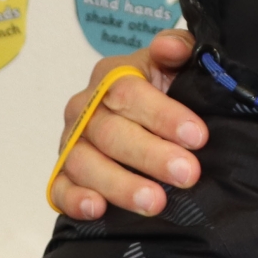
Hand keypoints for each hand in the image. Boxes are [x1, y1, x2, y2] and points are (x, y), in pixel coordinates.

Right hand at [51, 31, 206, 220]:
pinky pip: (59, 188)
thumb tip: (170, 47)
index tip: (198, 137)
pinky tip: (96, 210)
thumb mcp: (179, 64)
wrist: (151, 118)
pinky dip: (75, 200)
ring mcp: (72, 143)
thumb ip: (180, 48)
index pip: (129, 93)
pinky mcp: (64, 174)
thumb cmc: (169, 90)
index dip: (163, 115)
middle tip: (187, 174)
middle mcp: (85, 109)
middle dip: (151, 156)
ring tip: (154, 202)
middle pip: (111, 133)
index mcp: (112, 76)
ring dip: (120, 185)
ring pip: (86, 164)